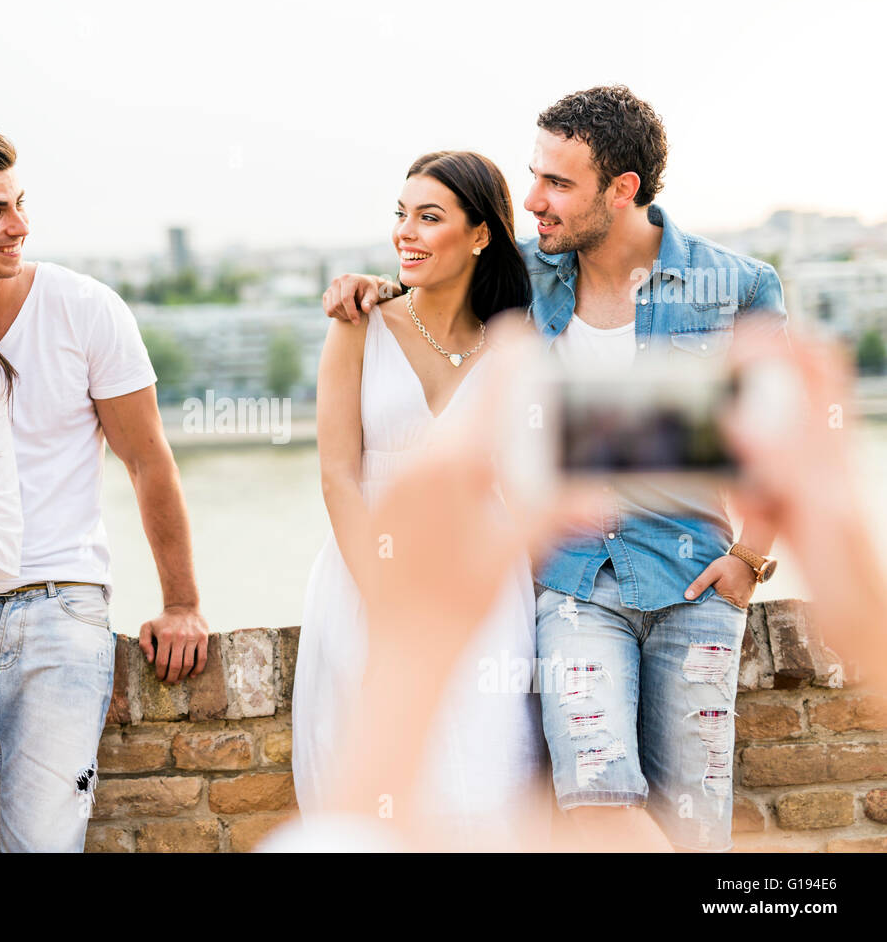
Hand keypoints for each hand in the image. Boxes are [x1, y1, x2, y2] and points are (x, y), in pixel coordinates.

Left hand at [139, 605, 208, 682]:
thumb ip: (144, 643)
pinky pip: (202, 658)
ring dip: (183, 675)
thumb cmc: (163, 620)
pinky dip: (197, 669)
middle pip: (176, 665)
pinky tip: (192, 674)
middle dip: (172, 678)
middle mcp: (179, 637)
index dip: (161, 673)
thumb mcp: (147, 627)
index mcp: (165, 636)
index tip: (160, 678)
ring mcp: (192, 638)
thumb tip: (151, 660)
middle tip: (169, 682)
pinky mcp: (203, 638)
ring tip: (178, 679)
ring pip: (188, 664)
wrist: (183, 606)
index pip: (162, 661)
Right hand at [322, 273, 386, 324]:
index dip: (351, 312)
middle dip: (347, 315)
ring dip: (342, 316)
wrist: (363, 286)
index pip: (346, 298)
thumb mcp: (373, 294)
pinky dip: (336, 315)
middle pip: (337, 304)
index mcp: (348, 279)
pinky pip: (328, 310)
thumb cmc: (369, 290)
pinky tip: (346, 314)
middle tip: (357, 319)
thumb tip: (366, 309)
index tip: (357, 322)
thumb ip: (369, 301)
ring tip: (352, 315)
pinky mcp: (326, 296)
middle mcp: (336, 282)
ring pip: (331, 309)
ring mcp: (330, 289)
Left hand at [362, 319, 601, 668]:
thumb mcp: (514, 557)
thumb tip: (606, 495)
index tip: (520, 330)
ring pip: (438, 433)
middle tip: (527, 381)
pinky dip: (446, 453)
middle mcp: (411, 464)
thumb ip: (556, 516)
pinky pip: (416, 456)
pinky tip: (470, 473)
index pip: (484, 393)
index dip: (506, 358)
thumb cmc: (460, 612)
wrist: (399, 652)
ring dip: (470, 427)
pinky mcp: (377, 495)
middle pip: (463, 410)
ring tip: (503, 436)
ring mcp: (390, 478)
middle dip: (495, 396)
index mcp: (449, 468)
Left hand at [684, 554, 756, 608]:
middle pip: (719, 610)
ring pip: (725, 608)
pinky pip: (732, 606)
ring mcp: (742, 603)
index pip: (711, 609)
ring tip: (713, 597)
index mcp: (727, 597)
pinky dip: (726, 602)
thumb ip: (700, 584)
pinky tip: (721, 595)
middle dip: (710, 607)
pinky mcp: (745, 602)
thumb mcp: (712, 571)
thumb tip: (687, 597)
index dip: (702, 607)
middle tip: (703, 600)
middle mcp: (736, 603)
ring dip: (719, 605)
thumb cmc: (728, 565)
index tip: (694, 605)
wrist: (747, 560)